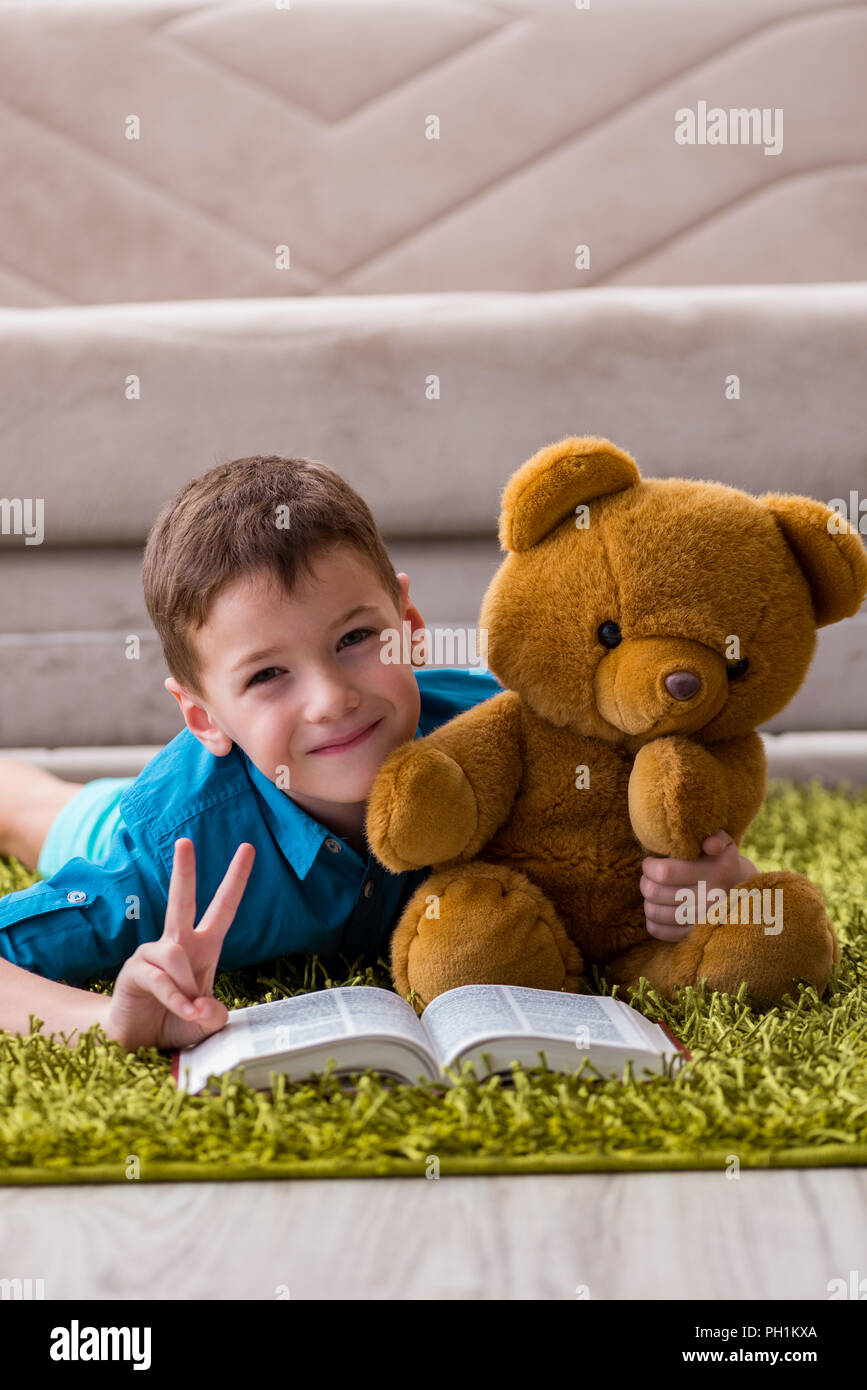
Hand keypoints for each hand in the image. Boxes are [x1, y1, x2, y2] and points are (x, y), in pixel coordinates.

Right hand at [104, 838, 254, 1051]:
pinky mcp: (134, 970)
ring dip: (187, 986)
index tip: (248, 848)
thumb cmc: (174, 1023)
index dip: (235, 880)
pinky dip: (176, 999)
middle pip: (182, 900)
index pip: (223, 908)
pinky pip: (161, 978)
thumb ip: (213, 1018)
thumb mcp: (205, 1024)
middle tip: (185, 840)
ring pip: (175, 953)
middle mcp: (178, 944)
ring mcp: (153, 954)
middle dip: (183, 870)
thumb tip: (206, 1007)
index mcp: (203, 947)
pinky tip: (183, 1011)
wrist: (136, 1042)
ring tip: (189, 1009)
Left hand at [640, 828, 757, 941]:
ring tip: (655, 892)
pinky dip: (652, 920)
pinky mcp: (695, 935)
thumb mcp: (725, 843)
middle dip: (645, 882)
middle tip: (650, 877)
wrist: (742, 893)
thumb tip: (710, 845)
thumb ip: (716, 838)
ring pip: (654, 912)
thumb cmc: (722, 861)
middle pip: (655, 892)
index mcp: (716, 871)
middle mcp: (711, 898)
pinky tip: (658, 909)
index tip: (651, 862)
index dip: (649, 866)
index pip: (664, 872)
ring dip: (648, 901)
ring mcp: (703, 920)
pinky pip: (659, 931)